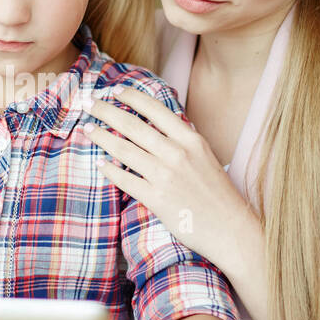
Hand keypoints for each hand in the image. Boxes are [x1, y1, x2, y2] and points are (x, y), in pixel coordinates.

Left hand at [83, 85, 258, 279]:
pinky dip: (110, 170)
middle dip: (105, 111)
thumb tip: (156, 126)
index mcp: (191, 139)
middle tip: (88, 103)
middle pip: (132, 125)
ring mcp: (166, 176)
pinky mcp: (158, 199)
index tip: (113, 90)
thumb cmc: (218, 194)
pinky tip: (100, 163)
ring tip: (87, 129)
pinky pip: (126, 180)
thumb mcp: (205, 157)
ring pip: (124, 150)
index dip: (130, 96)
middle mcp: (177, 153)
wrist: (232, 229)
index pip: (155, 109)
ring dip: (101, 137)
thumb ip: (182, 141)